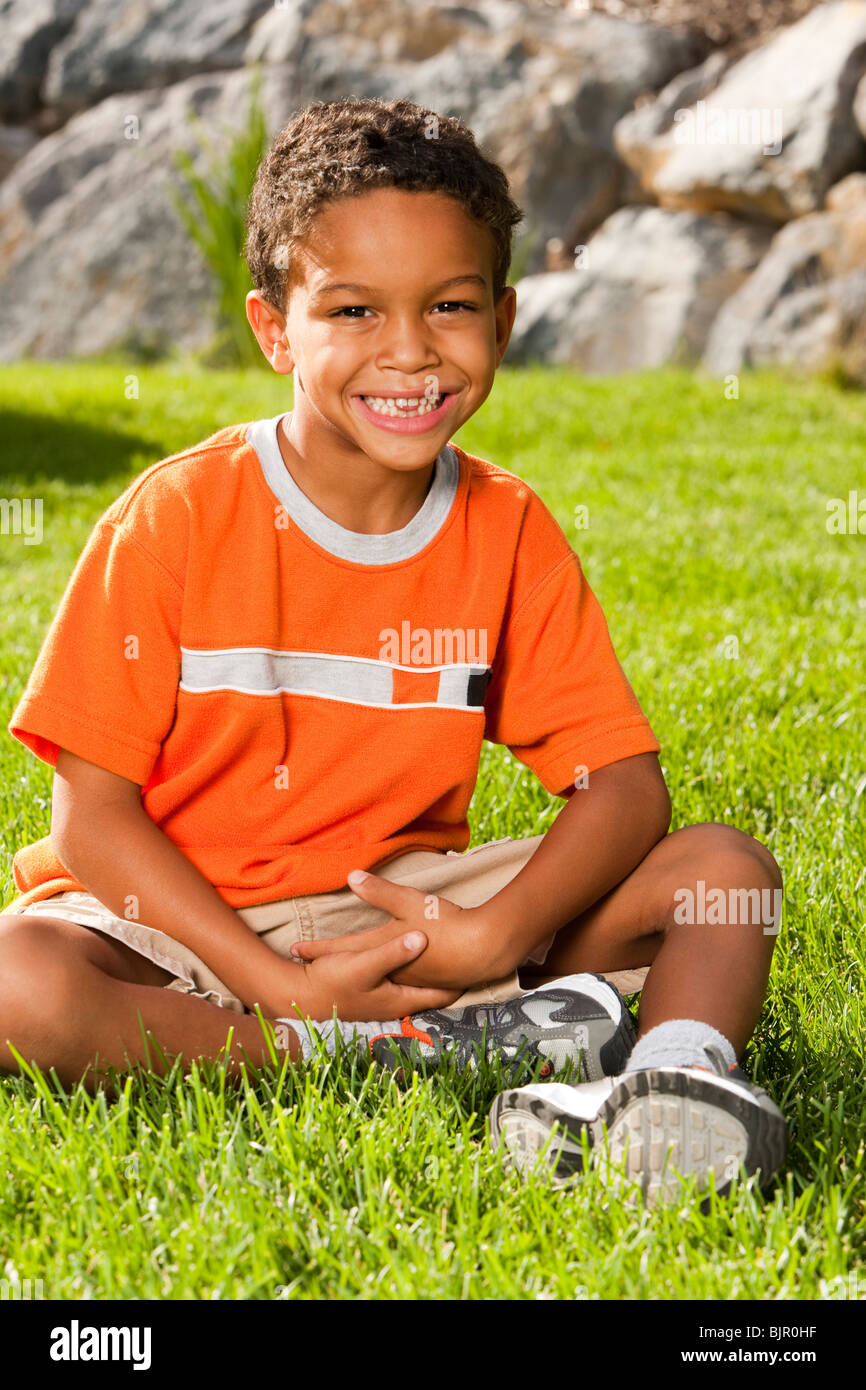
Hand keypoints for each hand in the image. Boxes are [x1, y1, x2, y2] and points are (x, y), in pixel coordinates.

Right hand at [284, 929, 461, 1021]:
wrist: (299, 996)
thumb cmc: (334, 983)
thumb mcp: (365, 963)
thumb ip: (392, 950)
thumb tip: (421, 937)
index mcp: (398, 997)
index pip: (441, 995)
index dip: (462, 983)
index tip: (484, 972)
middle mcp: (394, 1003)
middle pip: (432, 993)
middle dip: (450, 983)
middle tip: (474, 969)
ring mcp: (381, 1001)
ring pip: (416, 989)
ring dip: (432, 979)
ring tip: (452, 967)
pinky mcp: (369, 993)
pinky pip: (399, 984)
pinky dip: (410, 976)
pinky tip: (409, 968)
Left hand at [289, 869, 494, 991]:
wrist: (483, 951)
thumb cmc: (446, 925)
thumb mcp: (410, 902)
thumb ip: (380, 892)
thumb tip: (350, 877)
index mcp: (382, 948)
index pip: (342, 949)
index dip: (318, 949)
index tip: (294, 951)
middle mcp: (391, 969)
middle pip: (355, 966)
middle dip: (333, 964)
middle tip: (310, 966)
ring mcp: (409, 978)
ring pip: (376, 977)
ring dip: (359, 973)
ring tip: (346, 972)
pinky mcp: (428, 981)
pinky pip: (399, 982)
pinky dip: (386, 979)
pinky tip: (391, 979)